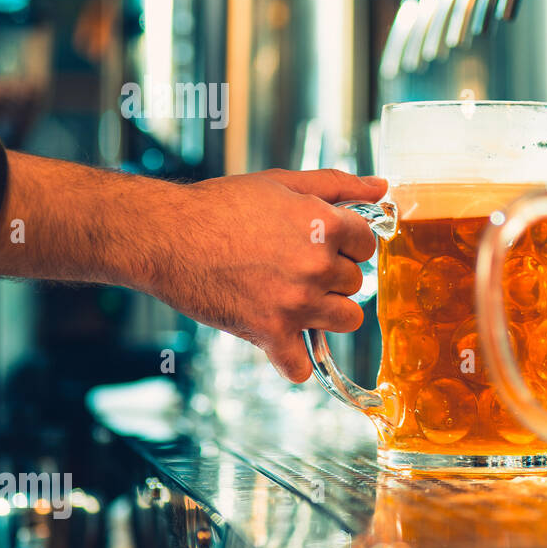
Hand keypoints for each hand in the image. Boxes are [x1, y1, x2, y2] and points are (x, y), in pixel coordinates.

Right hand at [156, 168, 387, 381]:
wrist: (166, 235)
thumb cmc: (221, 206)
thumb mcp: (282, 181)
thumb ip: (338, 184)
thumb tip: (381, 187)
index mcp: (326, 225)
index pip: (367, 245)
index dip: (347, 244)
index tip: (324, 244)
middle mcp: (317, 266)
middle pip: (355, 283)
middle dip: (333, 277)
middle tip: (295, 267)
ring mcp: (296, 303)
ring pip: (346, 320)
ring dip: (326, 314)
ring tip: (295, 299)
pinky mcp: (269, 333)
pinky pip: (301, 366)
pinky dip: (293, 361)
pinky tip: (281, 343)